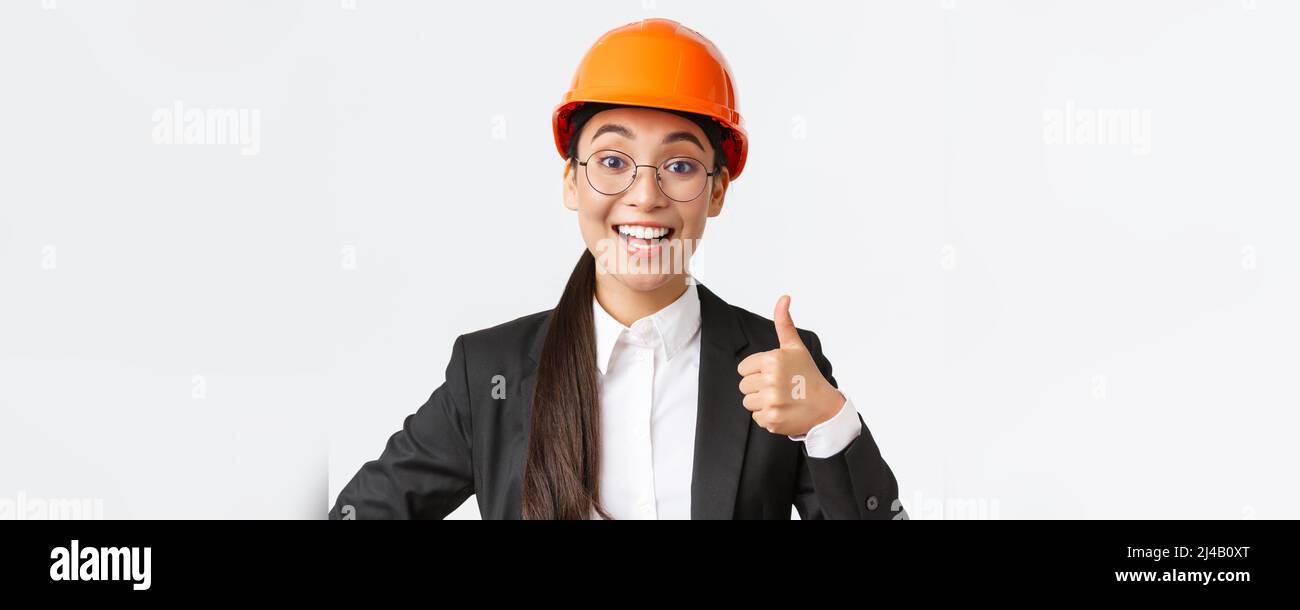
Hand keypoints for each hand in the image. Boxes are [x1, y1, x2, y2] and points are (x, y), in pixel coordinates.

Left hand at [737, 295, 845, 435]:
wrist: (825, 407)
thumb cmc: (808, 376)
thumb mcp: (795, 347)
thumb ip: (784, 323)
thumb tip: (784, 297)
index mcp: (773, 360)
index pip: (743, 369)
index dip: (756, 372)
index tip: (773, 374)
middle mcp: (770, 379)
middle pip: (744, 386)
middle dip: (758, 387)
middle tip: (778, 388)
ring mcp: (771, 401)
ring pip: (748, 402)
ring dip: (761, 403)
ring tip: (780, 399)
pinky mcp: (771, 419)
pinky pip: (756, 417)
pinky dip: (767, 417)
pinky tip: (782, 411)